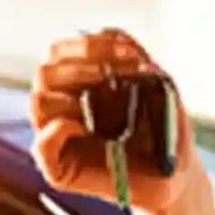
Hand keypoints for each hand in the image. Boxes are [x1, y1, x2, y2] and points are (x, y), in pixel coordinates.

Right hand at [29, 28, 204, 212]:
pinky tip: (84, 125)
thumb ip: (137, 58)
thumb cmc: (166, 134)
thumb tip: (118, 35)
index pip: (61, 52)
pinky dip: (58, 129)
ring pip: (38, 101)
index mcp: (79, 85)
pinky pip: (41, 145)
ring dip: (72, 92)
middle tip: (115, 74)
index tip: (129, 51)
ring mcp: (59, 138)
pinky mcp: (60, 170)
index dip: (88, 44)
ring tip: (108, 99)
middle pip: (45, 71)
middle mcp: (63, 108)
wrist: (176, 179)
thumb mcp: (159, 89)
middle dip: (81, 65)